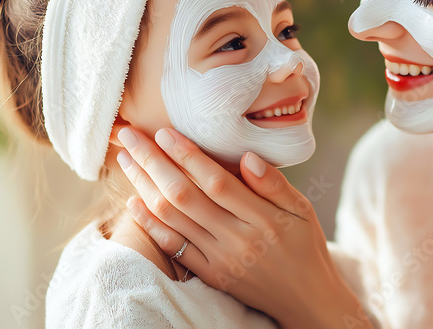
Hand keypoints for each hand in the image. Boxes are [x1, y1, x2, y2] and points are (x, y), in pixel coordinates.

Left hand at [115, 126, 371, 328]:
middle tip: (129, 136)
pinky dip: (150, 224)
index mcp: (262, 219)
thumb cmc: (305, 247)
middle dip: (153, 162)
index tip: (163, 132)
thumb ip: (275, 184)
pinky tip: (133, 202)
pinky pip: (173, 248)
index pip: (217, 181)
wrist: (306, 299)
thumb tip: (247, 157)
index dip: (187, 155)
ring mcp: (219, 260)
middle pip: (185, 195)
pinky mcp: (209, 275)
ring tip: (126, 160)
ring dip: (144, 186)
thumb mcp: (303, 210)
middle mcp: (236, 239)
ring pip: (173, 218)